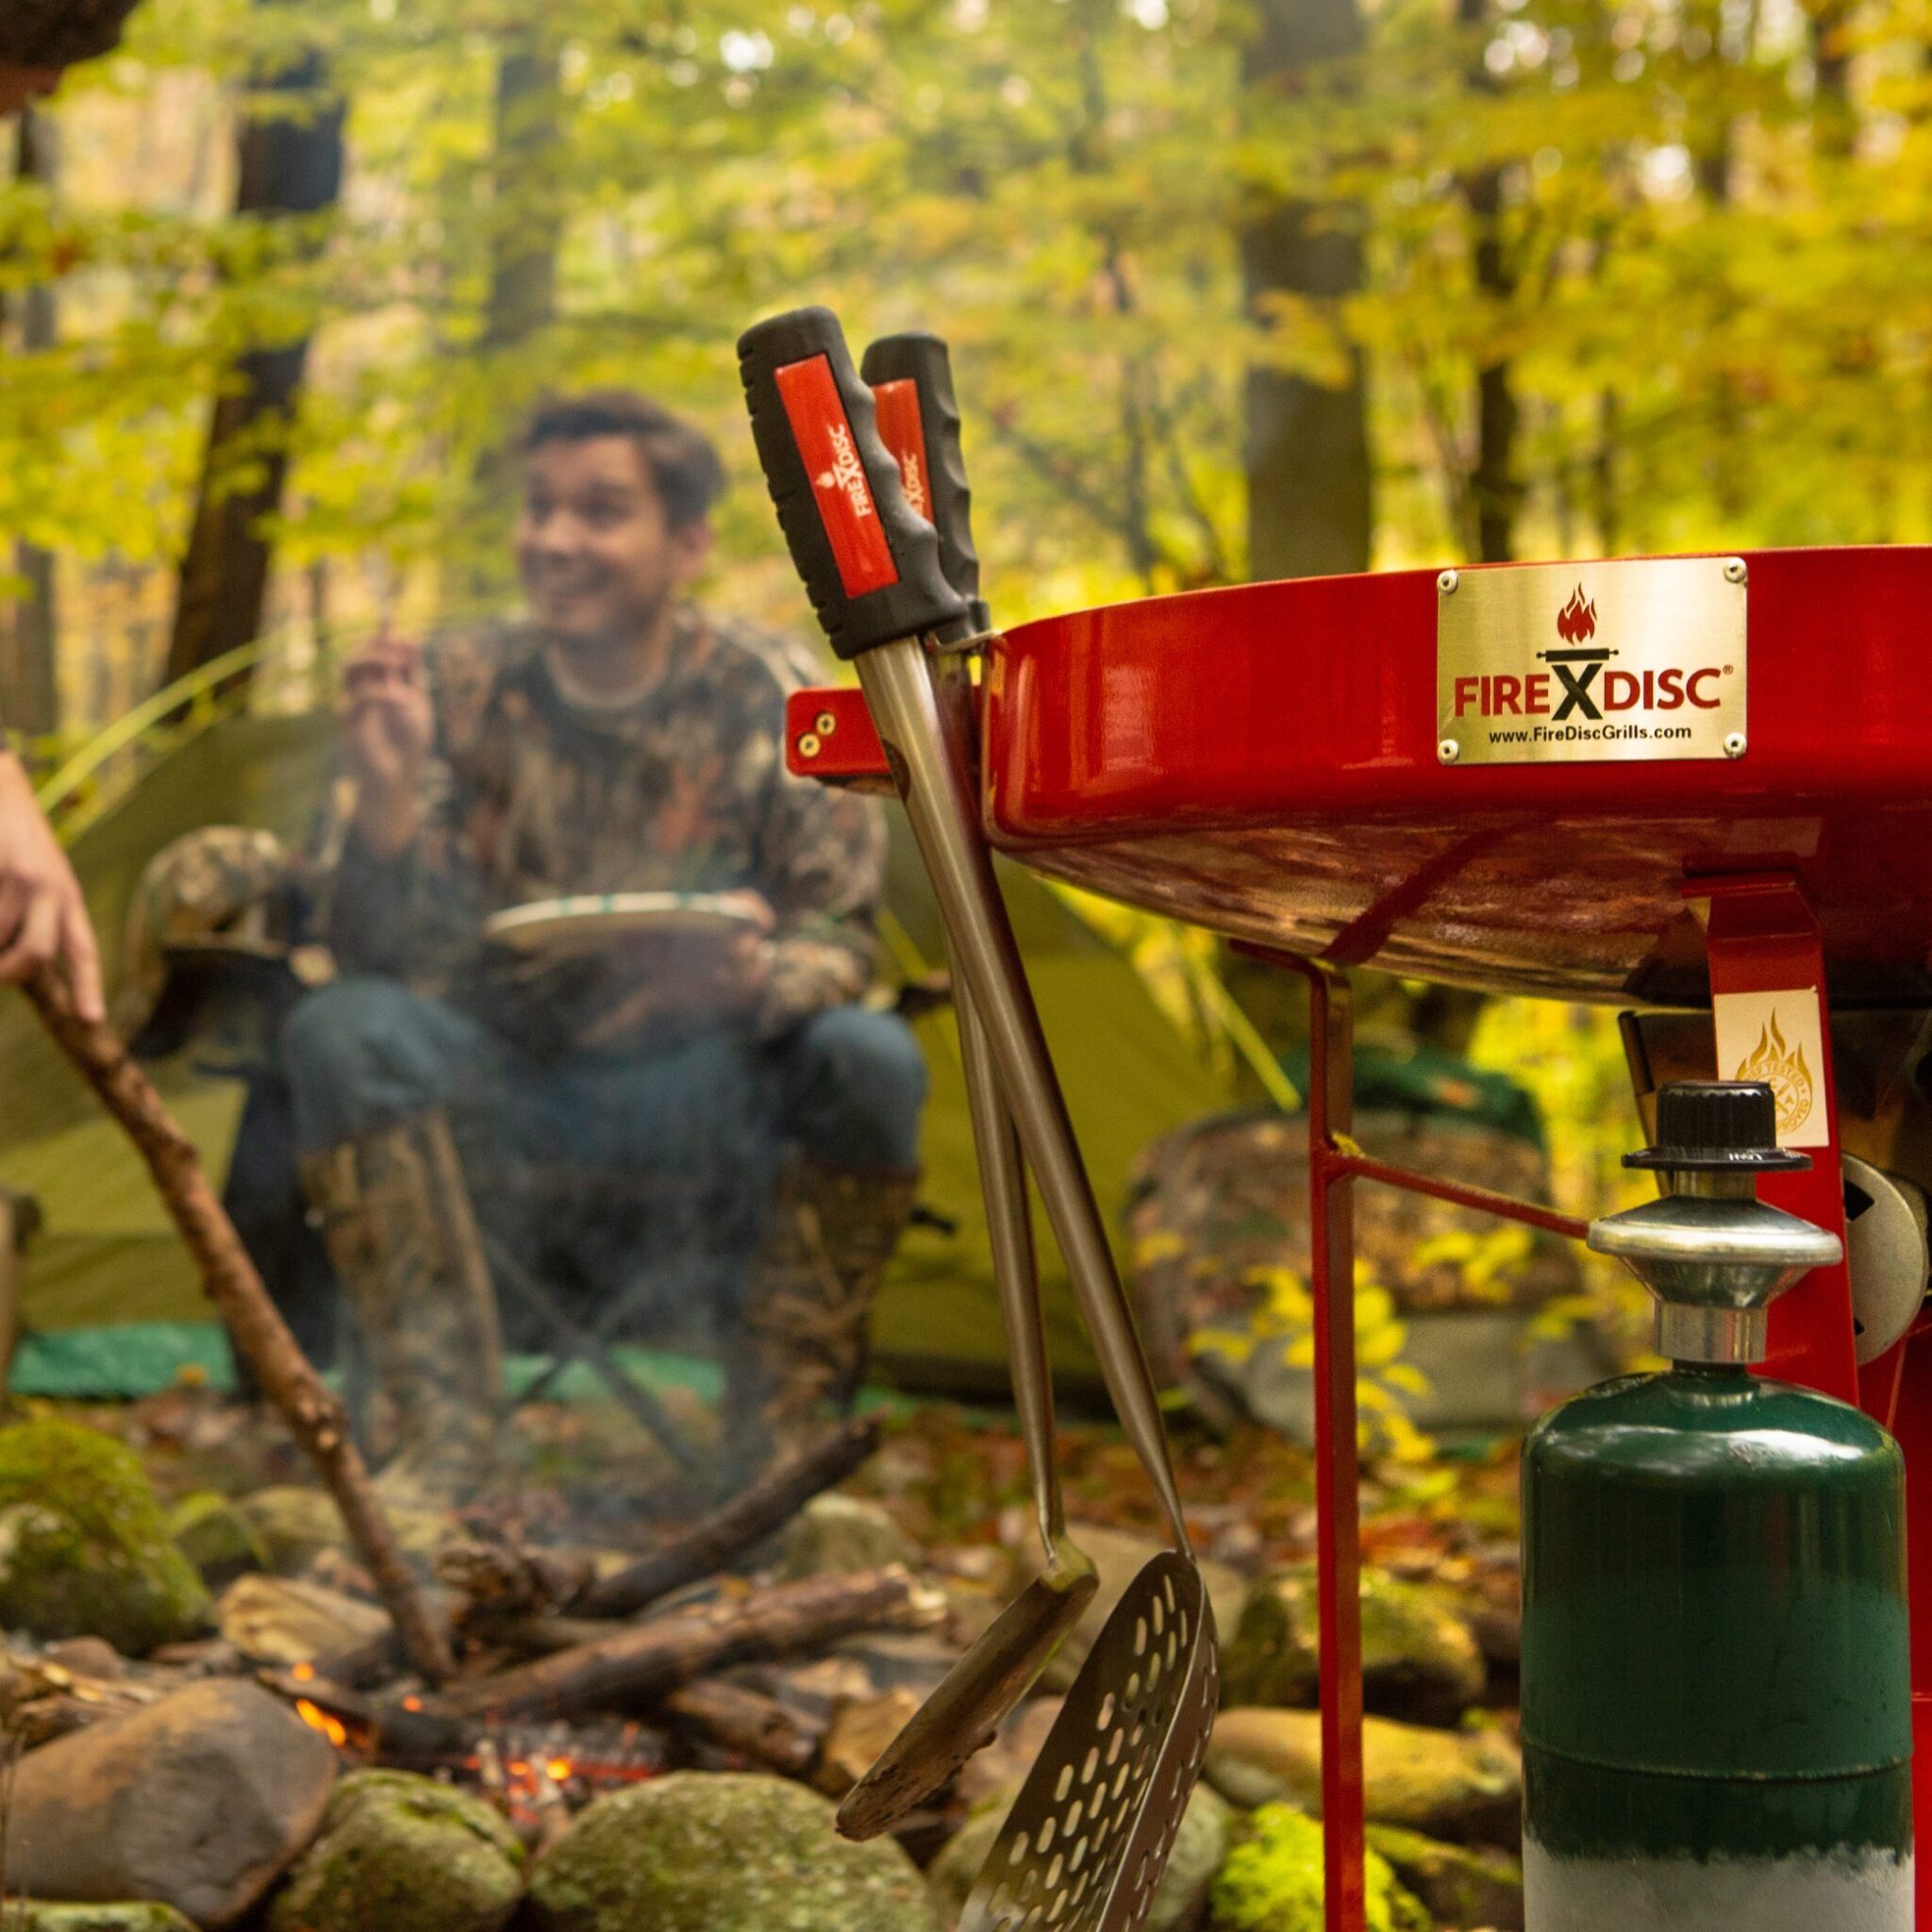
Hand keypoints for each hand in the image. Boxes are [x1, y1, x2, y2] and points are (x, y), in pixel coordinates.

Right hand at [0, 754, 102, 1021]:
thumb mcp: (39, 873)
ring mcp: (14, 877)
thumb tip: (21, 967)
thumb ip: (38, 917)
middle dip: (4, 974)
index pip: (80, 948)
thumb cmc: (12, 837)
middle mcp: (48, 887)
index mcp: (66, 894)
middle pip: (30, 956)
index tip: (92, 1020)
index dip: (86, 986)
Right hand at [341, 636, 432, 853]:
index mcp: (376, 683)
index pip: (371, 651)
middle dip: (377, 646)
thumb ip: (412, 674)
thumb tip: (411, 640)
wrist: (398, 779)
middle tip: (401, 649)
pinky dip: (383, 694)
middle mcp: (359, 690)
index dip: (384, 639)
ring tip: (399, 664)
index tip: (407, 636)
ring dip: (374, 660)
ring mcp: (351, 705)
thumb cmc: (408, 743)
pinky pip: (358, 698)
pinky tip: (404, 700)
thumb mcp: (417, 702)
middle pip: (356, 655)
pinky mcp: (348, 724)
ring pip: (348, 669)